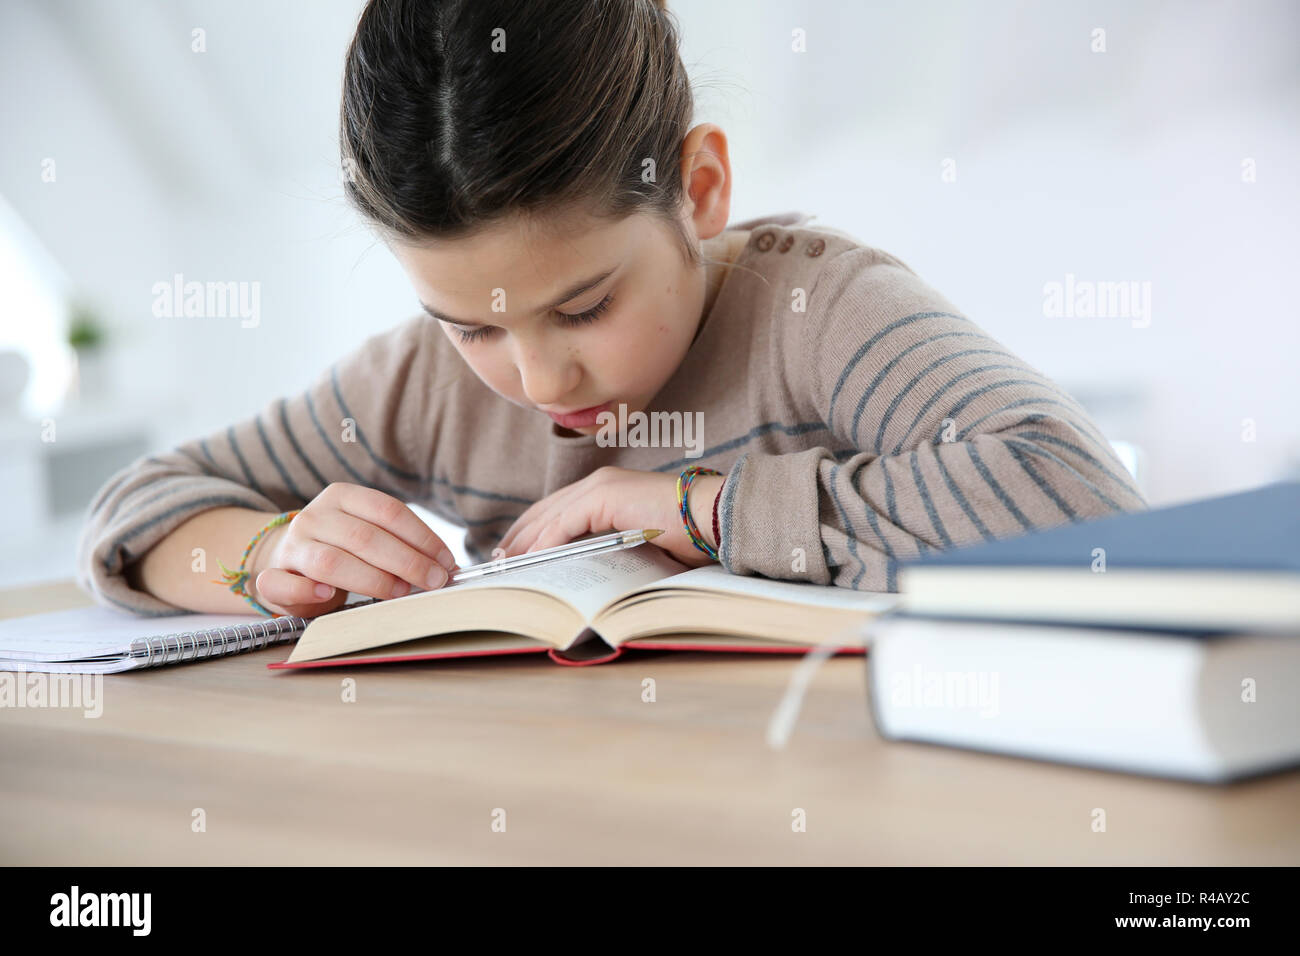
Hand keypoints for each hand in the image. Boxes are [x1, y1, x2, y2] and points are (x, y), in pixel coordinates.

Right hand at [248, 483, 459, 616]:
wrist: (286, 558)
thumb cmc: (341, 549)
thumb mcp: (368, 534)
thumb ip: (398, 543)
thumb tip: (444, 566)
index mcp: (343, 496)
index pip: (389, 511)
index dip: (422, 537)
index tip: (446, 562)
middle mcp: (315, 516)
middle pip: (365, 537)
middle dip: (407, 562)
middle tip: (433, 582)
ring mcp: (292, 546)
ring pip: (331, 561)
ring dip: (372, 580)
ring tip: (400, 593)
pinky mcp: (271, 576)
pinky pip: (282, 583)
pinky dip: (307, 590)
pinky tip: (329, 595)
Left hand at [496, 466, 726, 568]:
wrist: (713, 517)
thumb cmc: (687, 535)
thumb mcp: (638, 543)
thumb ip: (610, 547)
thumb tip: (584, 571)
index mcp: (607, 489)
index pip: (555, 510)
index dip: (530, 531)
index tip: (512, 554)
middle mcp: (599, 482)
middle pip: (544, 511)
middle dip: (517, 537)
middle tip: (495, 562)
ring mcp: (602, 486)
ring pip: (549, 517)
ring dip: (524, 544)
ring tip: (505, 567)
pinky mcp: (606, 497)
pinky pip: (564, 524)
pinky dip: (545, 544)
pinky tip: (530, 562)